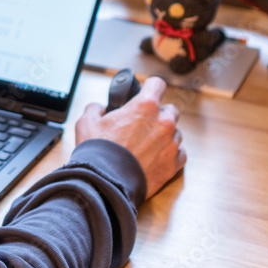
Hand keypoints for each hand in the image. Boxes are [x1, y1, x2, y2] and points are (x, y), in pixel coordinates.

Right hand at [75, 76, 185, 199]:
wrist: (106, 183)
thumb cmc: (99, 152)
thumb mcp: (87, 122)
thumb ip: (95, 108)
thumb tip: (99, 108)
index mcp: (145, 106)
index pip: (157, 84)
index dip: (150, 87)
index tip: (147, 92)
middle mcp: (163, 122)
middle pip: (170, 110)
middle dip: (158, 115)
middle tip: (143, 125)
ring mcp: (171, 143)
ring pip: (175, 132)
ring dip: (164, 136)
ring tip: (146, 145)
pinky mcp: (174, 164)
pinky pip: (180, 153)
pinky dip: (170, 154)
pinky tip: (156, 157)